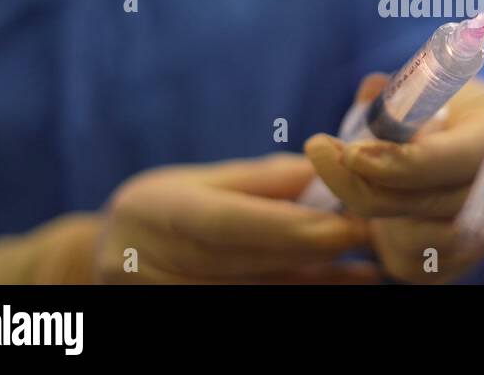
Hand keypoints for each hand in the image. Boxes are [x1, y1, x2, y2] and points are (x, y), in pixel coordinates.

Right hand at [0, 156, 375, 283]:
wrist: (115, 258)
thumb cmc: (164, 208)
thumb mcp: (199, 181)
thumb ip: (260, 180)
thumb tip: (322, 167)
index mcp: (153, 210)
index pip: (226, 223)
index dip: (288, 228)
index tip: (345, 224)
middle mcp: (147, 261)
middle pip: (246, 264)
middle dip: (314, 252)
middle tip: (368, 237)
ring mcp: (161, 297)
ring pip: (256, 294)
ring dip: (317, 282)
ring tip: (367, 269)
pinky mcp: (182, 316)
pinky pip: (254, 305)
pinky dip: (303, 293)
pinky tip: (343, 284)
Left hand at [305, 74, 483, 282]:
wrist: (469, 142)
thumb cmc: (445, 104)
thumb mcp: (428, 84)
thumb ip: (400, 93)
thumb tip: (372, 93)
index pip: (449, 160)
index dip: (396, 162)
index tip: (349, 152)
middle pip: (427, 204)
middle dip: (365, 184)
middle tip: (320, 154)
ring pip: (415, 240)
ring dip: (374, 213)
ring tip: (358, 178)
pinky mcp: (466, 260)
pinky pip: (413, 265)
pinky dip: (383, 240)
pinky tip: (375, 207)